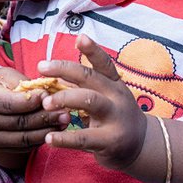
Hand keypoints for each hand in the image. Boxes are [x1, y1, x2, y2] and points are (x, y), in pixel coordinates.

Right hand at [0, 67, 70, 168]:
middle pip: (19, 123)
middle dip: (45, 117)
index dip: (31, 101)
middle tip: (65, 111)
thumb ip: (25, 85)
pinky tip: (55, 131)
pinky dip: (41, 139)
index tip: (48, 95)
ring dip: (47, 131)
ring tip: (64, 122)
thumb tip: (48, 95)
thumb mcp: (6, 77)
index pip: (10, 104)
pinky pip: (24, 147)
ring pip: (24, 138)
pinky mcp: (0, 149)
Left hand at [37, 34, 148, 170]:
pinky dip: (65, 138)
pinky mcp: (110, 141)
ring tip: (45, 103)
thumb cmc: (114, 116)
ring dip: (65, 99)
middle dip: (65, 69)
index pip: (104, 63)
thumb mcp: (106, 97)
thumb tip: (51, 76)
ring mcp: (114, 118)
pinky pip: (84, 138)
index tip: (80, 37)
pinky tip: (49, 138)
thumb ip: (83, 87)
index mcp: (114, 84)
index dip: (93, 49)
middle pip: (91, 77)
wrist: (141, 145)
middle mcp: (116, 97)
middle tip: (41, 68)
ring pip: (90, 101)